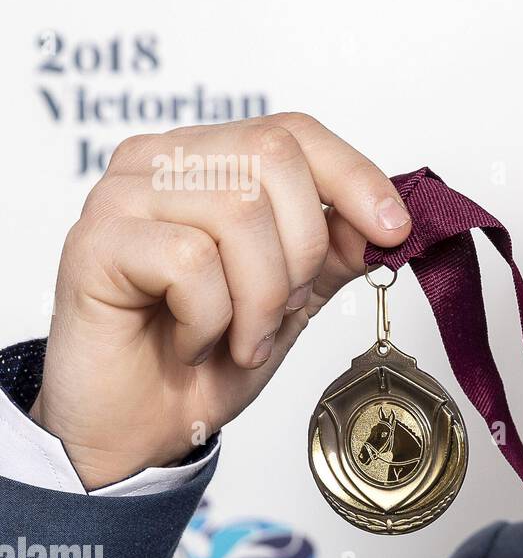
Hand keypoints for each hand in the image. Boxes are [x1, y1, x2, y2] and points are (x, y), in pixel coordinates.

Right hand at [28, 112, 411, 489]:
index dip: (353, 176)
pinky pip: (189, 261)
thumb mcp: (296, 293)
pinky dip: (211, 319)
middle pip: (271, 160)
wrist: (140, 424)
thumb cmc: (209, 354)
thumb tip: (393, 220)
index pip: (292, 132)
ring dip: (259, 298)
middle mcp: (158, 160)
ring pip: (236, 212)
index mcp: (208, 159)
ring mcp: (119, 196)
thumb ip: (339, 248)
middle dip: (302, 250)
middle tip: (283, 310)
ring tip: (241, 337)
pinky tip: (193, 341)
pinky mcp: (94, 242)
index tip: (394, 231)